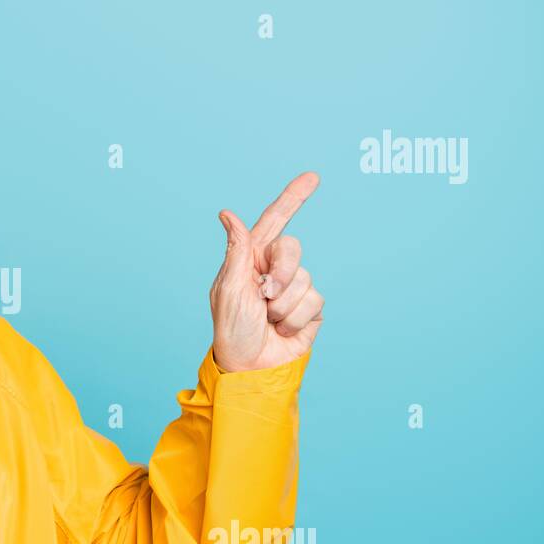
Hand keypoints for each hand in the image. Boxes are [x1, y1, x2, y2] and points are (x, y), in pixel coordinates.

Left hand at [210, 171, 324, 371]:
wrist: (250, 366)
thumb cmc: (231, 329)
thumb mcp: (228, 289)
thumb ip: (237, 251)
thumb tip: (228, 214)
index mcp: (250, 259)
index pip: (274, 222)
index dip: (292, 198)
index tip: (312, 177)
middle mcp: (274, 269)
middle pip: (293, 249)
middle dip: (281, 272)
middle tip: (264, 294)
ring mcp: (293, 289)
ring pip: (304, 279)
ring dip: (283, 304)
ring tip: (268, 319)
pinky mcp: (310, 309)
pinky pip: (314, 302)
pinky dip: (295, 318)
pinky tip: (282, 329)